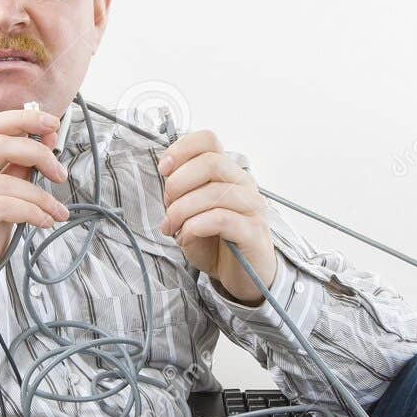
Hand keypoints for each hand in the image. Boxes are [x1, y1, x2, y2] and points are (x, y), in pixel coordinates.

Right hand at [0, 108, 69, 334]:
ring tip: (56, 212)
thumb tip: (44, 143)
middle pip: (0, 144)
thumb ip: (16, 172)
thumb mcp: (0, 200)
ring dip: (41, 197)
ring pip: (6, 181)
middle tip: (61, 174)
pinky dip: (30, 213)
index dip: (24, 120)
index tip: (52, 126)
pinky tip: (42, 222)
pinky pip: (2, 206)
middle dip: (39, 155)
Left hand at [157, 129, 278, 303]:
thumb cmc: (216, 243)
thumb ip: (180, 195)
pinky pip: (222, 219)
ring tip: (173, 227)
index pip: (208, 141)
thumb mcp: (190, 214)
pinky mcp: (253, 232)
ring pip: (215, 192)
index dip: (181, 149)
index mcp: (226, 173)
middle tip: (168, 205)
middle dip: (178, 182)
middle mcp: (243, 184)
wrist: (242, 275)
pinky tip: (187, 236)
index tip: (163, 169)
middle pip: (211, 161)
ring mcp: (252, 207)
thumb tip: (167, 182)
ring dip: (183, 210)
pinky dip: (196, 226)